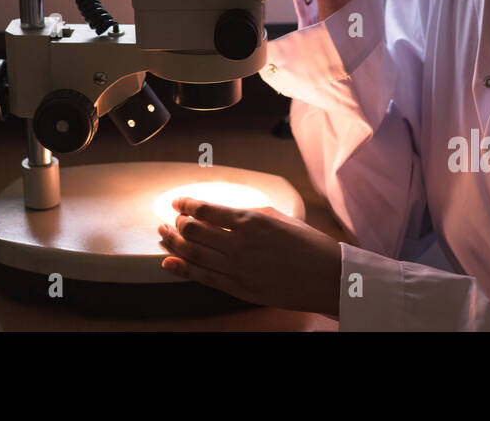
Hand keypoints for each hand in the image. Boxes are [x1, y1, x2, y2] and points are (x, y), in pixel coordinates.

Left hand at [158, 196, 342, 316]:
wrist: (326, 276)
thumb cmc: (306, 243)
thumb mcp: (277, 217)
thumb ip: (246, 214)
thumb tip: (219, 214)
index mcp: (250, 220)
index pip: (205, 209)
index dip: (186, 204)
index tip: (177, 202)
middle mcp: (239, 244)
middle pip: (193, 231)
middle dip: (176, 223)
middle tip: (170, 219)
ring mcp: (237, 268)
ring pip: (193, 254)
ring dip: (173, 243)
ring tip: (163, 235)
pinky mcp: (238, 289)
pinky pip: (202, 278)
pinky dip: (181, 269)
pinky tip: (169, 262)